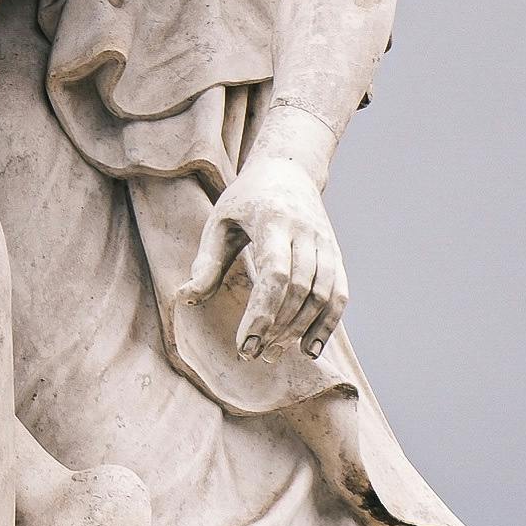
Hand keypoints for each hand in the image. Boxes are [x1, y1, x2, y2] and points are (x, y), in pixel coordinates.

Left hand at [180, 158, 348, 359]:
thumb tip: (186, 300)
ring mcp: (326, 244)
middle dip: (278, 328)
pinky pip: (339, 295)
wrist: (288, 171)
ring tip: (273, 353)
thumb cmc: (245, 200)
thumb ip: (206, 262)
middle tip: (254, 355)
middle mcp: (306, 233)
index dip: (262, 313)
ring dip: (300, 331)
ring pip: (323, 296)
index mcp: (273, 221)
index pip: (275, 275)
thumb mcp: (219, 222)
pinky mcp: (337, 256)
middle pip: (300, 290)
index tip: (244, 344)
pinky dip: (327, 325)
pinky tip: (308, 349)